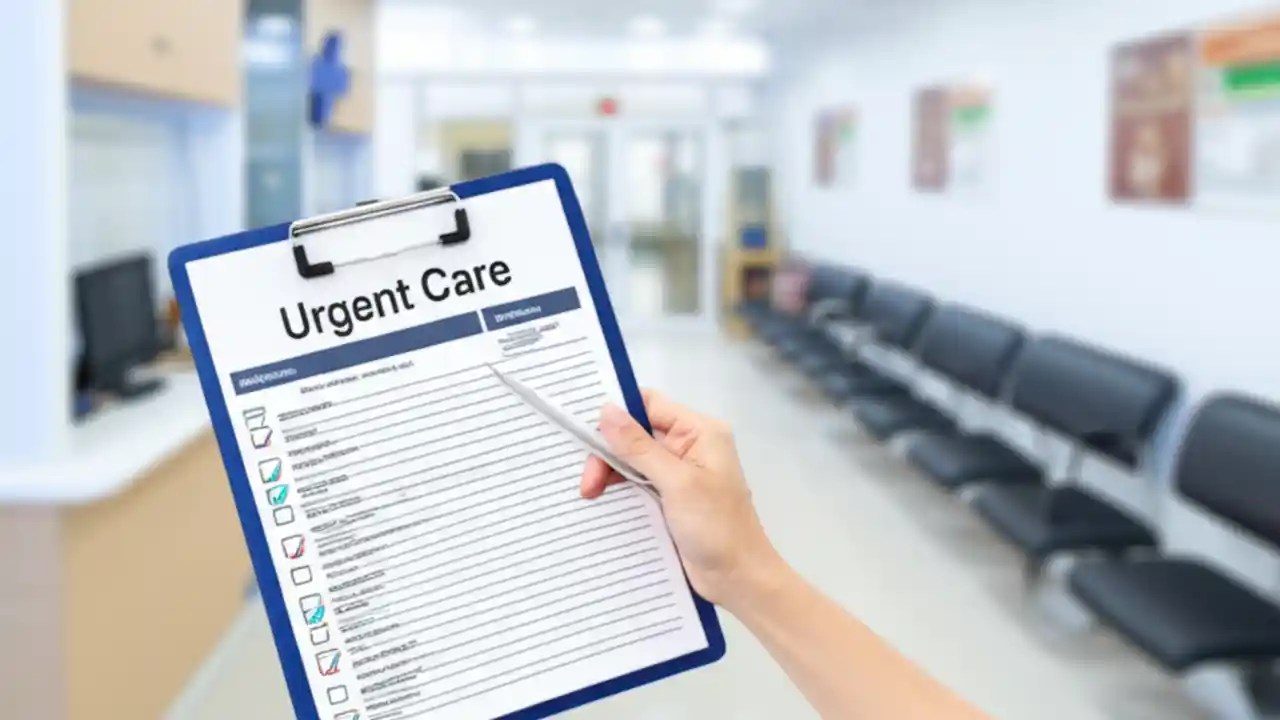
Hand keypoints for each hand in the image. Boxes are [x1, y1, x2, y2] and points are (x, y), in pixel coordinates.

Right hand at [580, 390, 778, 606]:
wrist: (738, 578)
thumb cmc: (716, 527)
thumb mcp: (676, 483)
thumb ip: (639, 447)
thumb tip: (607, 410)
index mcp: (700, 432)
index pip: (650, 404)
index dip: (618, 413)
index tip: (587, 432)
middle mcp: (689, 446)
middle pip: (637, 432)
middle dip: (609, 451)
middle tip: (588, 481)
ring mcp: (679, 473)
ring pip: (633, 458)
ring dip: (610, 471)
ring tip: (590, 493)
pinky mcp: (670, 498)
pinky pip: (637, 482)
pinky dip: (619, 487)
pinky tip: (601, 499)